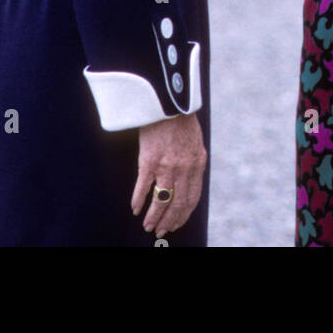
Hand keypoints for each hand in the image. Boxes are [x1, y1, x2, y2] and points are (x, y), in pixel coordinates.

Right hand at [132, 111, 205, 237]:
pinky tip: (135, 208)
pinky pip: (144, 187)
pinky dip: (138, 200)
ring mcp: (167, 166)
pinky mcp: (150, 161)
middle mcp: (184, 169)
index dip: (183, 214)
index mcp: (198, 164)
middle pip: (177, 204)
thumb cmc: (181, 121)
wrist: (170, 102)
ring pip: (161, 200)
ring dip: (153, 216)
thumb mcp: (196, 143)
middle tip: (160, 231)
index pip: (192, 198)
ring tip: (147, 225)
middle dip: (169, 221)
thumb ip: (193, 162)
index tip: (177, 224)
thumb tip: (188, 181)